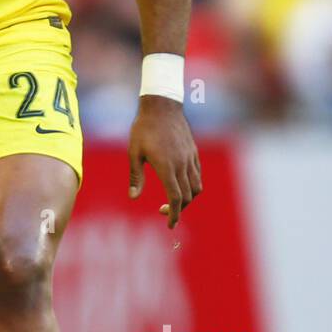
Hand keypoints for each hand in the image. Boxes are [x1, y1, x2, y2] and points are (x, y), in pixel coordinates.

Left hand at [128, 94, 201, 228]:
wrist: (162, 106)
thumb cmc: (143, 129)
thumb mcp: (134, 152)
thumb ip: (135, 176)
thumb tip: (133, 198)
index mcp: (166, 167)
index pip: (175, 198)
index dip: (173, 214)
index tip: (170, 225)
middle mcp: (182, 164)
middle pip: (187, 197)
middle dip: (178, 209)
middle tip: (162, 212)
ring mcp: (190, 158)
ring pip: (196, 187)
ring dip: (187, 199)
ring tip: (173, 200)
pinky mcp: (193, 152)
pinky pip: (198, 175)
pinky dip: (192, 186)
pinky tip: (180, 185)